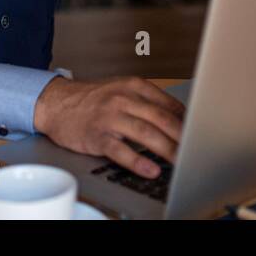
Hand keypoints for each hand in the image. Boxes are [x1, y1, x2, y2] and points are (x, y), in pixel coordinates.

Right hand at [33, 76, 184, 177]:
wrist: (57, 103)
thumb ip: (147, 101)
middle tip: (196, 149)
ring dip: (167, 150)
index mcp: (133, 86)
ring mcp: (109, 118)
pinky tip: (151, 169)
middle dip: (182, 137)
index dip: (187, 121)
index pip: (168, 104)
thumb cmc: (93, 99)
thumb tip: (179, 117)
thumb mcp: (121, 89)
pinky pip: (121, 151)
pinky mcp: (97, 136)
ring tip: (181, 161)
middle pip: (161, 119)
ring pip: (145, 134)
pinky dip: (138, 161)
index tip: (198, 133)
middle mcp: (123, 99)